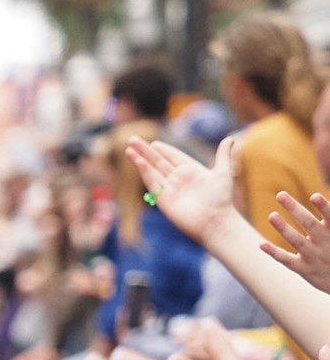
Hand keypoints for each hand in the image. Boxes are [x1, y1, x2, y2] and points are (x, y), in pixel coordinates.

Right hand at [124, 136, 238, 246]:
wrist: (215, 221)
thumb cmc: (222, 199)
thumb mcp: (223, 172)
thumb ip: (223, 155)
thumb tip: (231, 138)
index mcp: (191, 170)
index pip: (173, 157)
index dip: (163, 150)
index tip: (153, 143)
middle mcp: (178, 178)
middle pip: (158, 161)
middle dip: (145, 151)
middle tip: (132, 139)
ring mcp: (169, 188)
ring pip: (151, 170)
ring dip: (140, 159)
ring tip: (128, 148)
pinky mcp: (162, 198)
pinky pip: (152, 182)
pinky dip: (144, 171)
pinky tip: (138, 161)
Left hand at [265, 191, 329, 292]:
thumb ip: (329, 220)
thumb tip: (321, 198)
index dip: (324, 207)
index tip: (314, 196)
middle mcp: (325, 243)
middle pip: (309, 224)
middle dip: (295, 209)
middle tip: (280, 195)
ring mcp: (314, 256)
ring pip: (297, 241)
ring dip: (284, 228)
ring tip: (272, 215)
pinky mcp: (305, 269)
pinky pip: (287, 260)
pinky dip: (274, 253)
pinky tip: (262, 245)